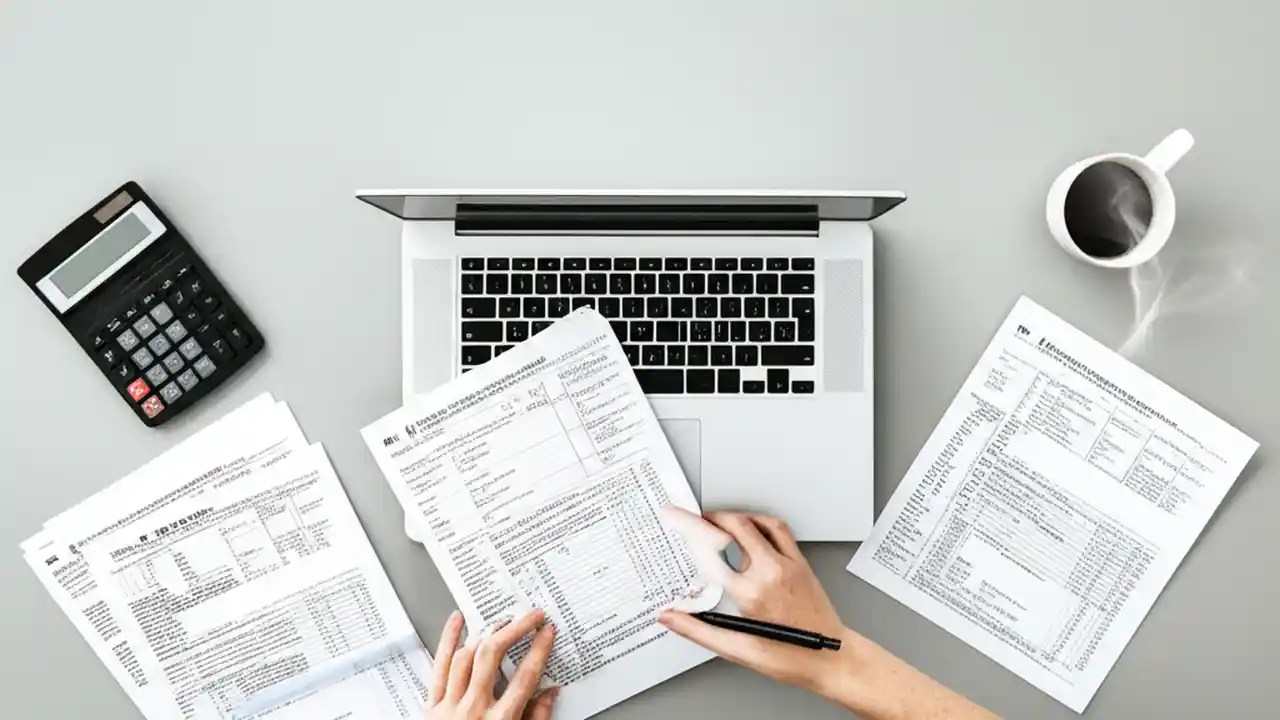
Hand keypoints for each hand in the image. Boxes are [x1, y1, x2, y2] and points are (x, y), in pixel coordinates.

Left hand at [426, 609, 558, 719]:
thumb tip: (550, 694)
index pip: (525, 677)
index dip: (539, 649)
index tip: (547, 632)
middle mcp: (473, 711)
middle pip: (493, 655)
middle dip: (514, 629)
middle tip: (530, 616)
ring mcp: (448, 707)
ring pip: (465, 656)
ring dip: (486, 632)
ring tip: (502, 620)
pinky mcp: (430, 708)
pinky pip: (439, 667)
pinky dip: (448, 640)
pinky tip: (458, 622)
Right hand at [658, 511, 852, 695]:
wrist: (833, 659)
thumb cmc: (791, 658)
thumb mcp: (738, 649)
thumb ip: (700, 630)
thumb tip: (671, 617)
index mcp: (750, 592)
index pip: (710, 552)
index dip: (689, 530)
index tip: (676, 519)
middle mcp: (770, 572)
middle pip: (733, 527)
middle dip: (709, 519)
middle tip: (693, 520)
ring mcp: (788, 564)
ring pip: (757, 523)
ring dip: (734, 517)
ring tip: (718, 522)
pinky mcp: (800, 563)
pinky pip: (779, 530)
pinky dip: (760, 522)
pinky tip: (751, 527)